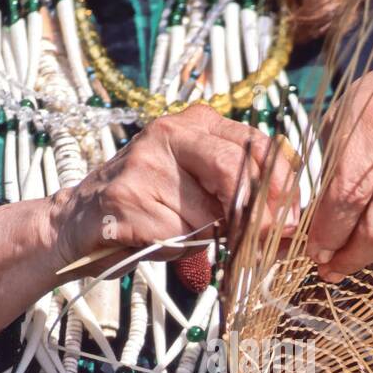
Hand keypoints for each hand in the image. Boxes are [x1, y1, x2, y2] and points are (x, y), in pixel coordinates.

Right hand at [56, 103, 297, 275]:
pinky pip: (177, 235)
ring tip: (183, 233)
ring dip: (209, 238)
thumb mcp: (201, 189)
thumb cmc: (152, 207)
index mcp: (195, 123)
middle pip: (235, 168)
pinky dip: (178, 249)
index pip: (256, 145)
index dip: (282, 184)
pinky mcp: (127, 199)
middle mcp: (170, 134)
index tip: (292, 217)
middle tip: (266, 238)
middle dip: (257, 212)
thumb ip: (242, 196)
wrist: (80, 221)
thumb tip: (290, 225)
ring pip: (207, 212)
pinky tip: (156, 239)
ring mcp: (145, 164)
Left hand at [306, 57, 372, 282]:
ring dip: (368, 254)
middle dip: (349, 255)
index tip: (315, 252)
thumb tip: (304, 218)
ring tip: (348, 260)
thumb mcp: (352, 115)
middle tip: (330, 269)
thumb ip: (330, 161)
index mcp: (371, 119)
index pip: (347, 192)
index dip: (329, 231)